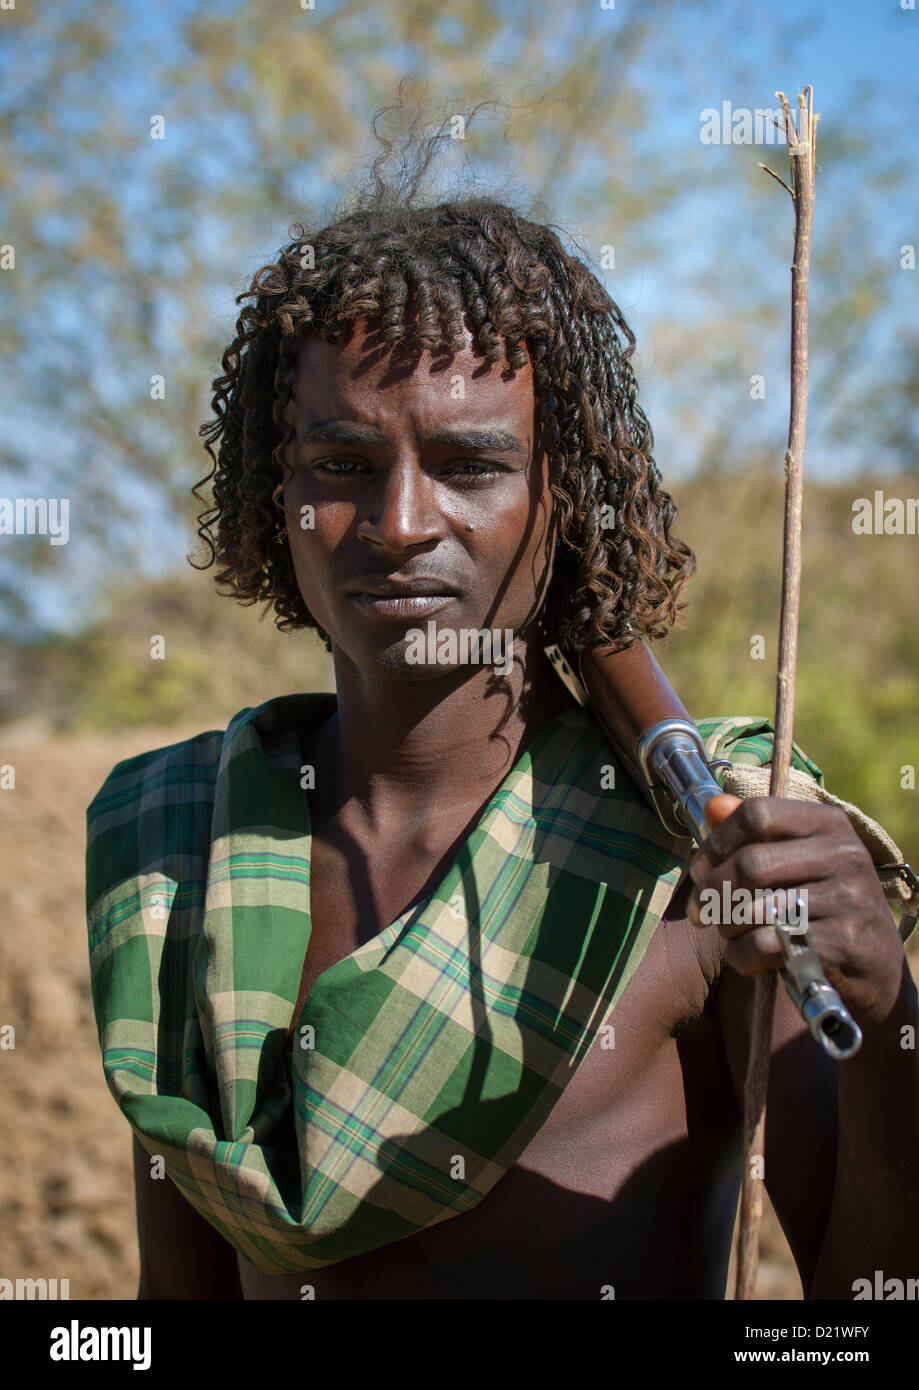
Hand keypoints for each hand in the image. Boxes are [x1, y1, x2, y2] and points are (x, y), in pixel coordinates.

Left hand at [685, 793, 904, 1027]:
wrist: (874, 964)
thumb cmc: (819, 903)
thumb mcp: (795, 859)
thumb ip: (752, 832)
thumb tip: (713, 806)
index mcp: (829, 823)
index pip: (757, 814)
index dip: (716, 843)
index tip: (698, 869)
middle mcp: (844, 854)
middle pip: (752, 863)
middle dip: (711, 892)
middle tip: (698, 912)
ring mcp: (848, 898)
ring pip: (755, 908)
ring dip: (727, 926)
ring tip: (730, 932)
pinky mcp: (842, 942)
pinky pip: (766, 945)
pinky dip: (742, 955)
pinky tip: (748, 957)